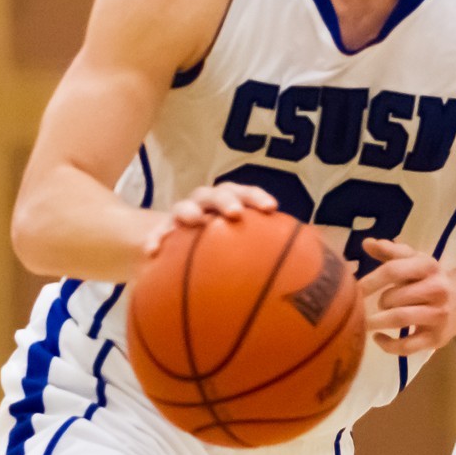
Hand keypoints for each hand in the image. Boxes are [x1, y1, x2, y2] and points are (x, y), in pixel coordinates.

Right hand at [144, 182, 277, 255]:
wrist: (184, 244)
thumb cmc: (227, 245)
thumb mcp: (246, 245)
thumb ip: (269, 252)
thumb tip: (302, 261)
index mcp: (230, 202)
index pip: (246, 193)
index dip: (257, 197)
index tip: (271, 208)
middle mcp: (207, 204)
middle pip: (216, 194)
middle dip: (227, 200)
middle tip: (236, 213)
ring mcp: (184, 215)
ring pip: (184, 206)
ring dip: (189, 211)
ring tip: (194, 221)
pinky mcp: (164, 230)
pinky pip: (157, 234)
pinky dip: (155, 239)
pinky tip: (153, 252)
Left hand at [358, 239, 455, 355]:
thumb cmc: (431, 279)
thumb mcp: (416, 260)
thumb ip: (391, 252)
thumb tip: (366, 243)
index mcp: (428, 266)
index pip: (394, 270)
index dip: (371, 280)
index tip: (355, 288)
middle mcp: (437, 289)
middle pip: (395, 297)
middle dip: (379, 301)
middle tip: (373, 305)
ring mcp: (438, 315)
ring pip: (400, 319)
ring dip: (378, 321)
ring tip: (365, 322)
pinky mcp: (436, 338)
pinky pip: (407, 346)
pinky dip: (388, 345)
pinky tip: (378, 337)